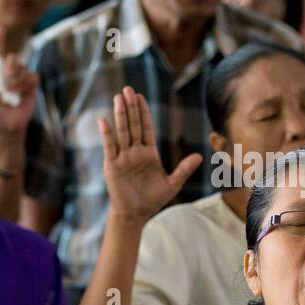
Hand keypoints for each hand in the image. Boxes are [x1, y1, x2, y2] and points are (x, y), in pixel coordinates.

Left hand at [0, 27, 38, 135]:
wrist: (6, 124)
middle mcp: (8, 72)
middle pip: (12, 58)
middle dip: (10, 66)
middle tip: (6, 79)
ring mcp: (20, 78)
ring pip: (22, 67)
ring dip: (16, 79)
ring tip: (10, 92)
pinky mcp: (31, 85)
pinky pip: (32, 76)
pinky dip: (25, 84)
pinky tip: (19, 93)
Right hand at [98, 86, 200, 222]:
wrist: (136, 215)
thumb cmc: (153, 199)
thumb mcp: (172, 184)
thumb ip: (184, 169)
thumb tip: (199, 156)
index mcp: (149, 153)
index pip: (146, 128)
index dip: (143, 112)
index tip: (140, 96)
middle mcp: (134, 152)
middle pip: (133, 125)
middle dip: (131, 107)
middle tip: (128, 89)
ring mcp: (122, 157)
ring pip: (122, 132)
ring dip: (120, 115)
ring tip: (118, 98)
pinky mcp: (112, 166)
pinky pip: (110, 146)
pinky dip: (107, 134)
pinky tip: (104, 120)